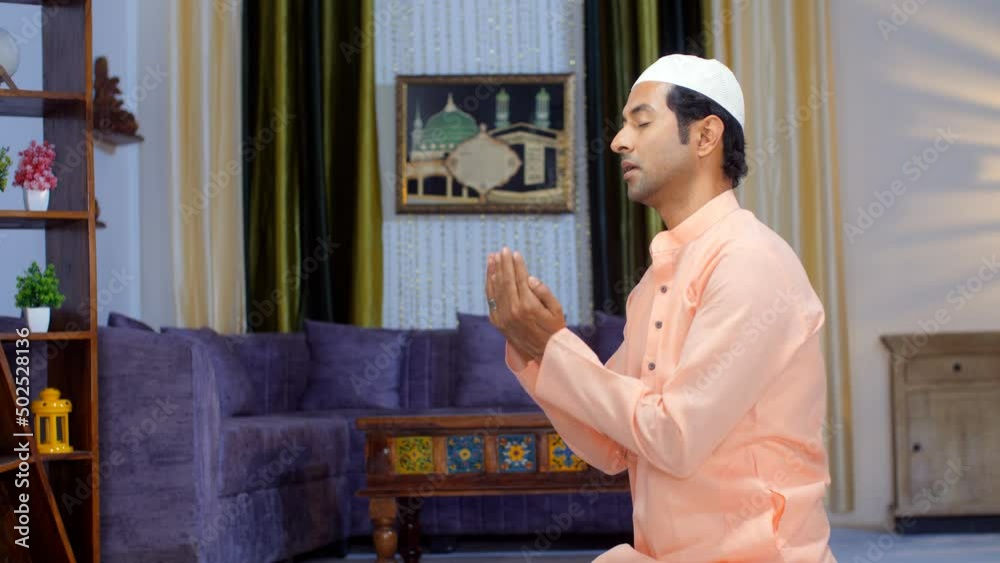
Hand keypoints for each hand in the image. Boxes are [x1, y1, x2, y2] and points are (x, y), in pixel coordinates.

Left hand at [484, 247, 566, 361]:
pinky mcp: (497, 321)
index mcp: (528, 305)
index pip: (520, 279)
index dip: (517, 264)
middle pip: (506, 280)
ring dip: (493, 271)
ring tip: (493, 257)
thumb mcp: (556, 308)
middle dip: (504, 263)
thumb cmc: (553, 327)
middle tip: (503, 250)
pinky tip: (491, 274)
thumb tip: (529, 277)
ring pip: (496, 288)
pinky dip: (489, 285)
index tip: (515, 253)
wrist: (544, 352)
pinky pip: (491, 299)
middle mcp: (513, 310)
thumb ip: (543, 291)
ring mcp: (503, 316)